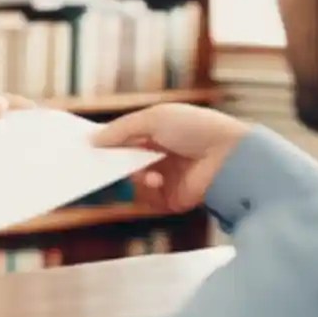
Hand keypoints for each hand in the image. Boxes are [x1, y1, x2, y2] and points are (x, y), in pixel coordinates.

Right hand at [92, 103, 249, 212]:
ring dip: (132, 175)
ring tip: (143, 170)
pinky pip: (147, 198)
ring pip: (132, 181)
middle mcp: (161, 153)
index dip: (107, 141)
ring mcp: (166, 176)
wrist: (230, 157)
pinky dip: (147, 189)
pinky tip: (156, 179)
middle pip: (124, 161)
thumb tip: (93, 140)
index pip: (125, 137)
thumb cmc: (197, 129)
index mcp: (158, 130)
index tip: (86, 145)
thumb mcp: (154, 118)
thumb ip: (121, 129)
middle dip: (113, 161)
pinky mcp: (172, 197)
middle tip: (96, 163)